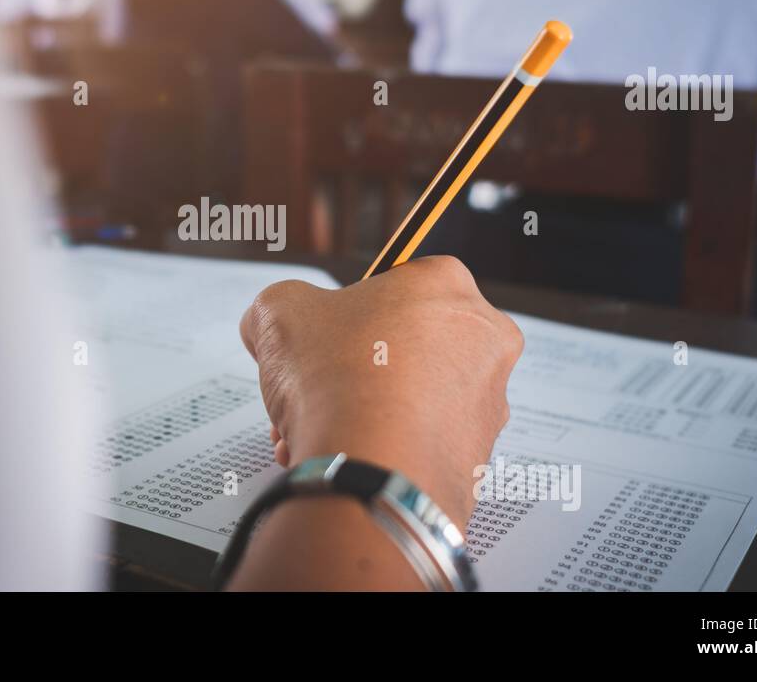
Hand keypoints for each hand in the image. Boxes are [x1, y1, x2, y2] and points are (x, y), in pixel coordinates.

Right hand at [239, 255, 522, 527]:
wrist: (370, 474)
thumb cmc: (337, 379)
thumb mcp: (280, 312)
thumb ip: (279, 305)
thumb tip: (270, 325)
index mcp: (447, 286)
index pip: (394, 283)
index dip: (348, 311)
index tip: (322, 336)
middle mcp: (484, 340)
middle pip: (403, 345)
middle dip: (349, 370)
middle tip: (308, 390)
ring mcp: (487, 402)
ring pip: (410, 398)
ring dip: (359, 412)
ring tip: (314, 431)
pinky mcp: (478, 456)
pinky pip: (421, 442)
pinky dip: (383, 448)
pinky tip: (341, 457)